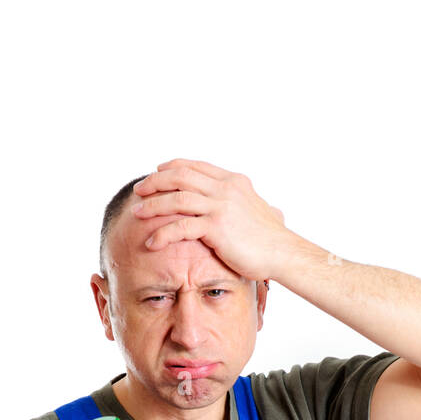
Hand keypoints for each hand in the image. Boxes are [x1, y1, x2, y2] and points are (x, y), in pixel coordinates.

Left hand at [131, 158, 292, 280]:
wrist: (283, 252)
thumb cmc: (272, 238)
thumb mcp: (260, 210)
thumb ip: (247, 204)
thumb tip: (258, 207)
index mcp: (232, 181)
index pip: (195, 166)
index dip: (172, 168)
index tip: (156, 173)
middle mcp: (225, 188)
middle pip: (181, 177)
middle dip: (155, 182)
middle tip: (139, 190)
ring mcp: (220, 206)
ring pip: (177, 199)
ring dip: (153, 205)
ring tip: (137, 213)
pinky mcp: (216, 228)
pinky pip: (181, 227)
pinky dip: (163, 234)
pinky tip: (152, 242)